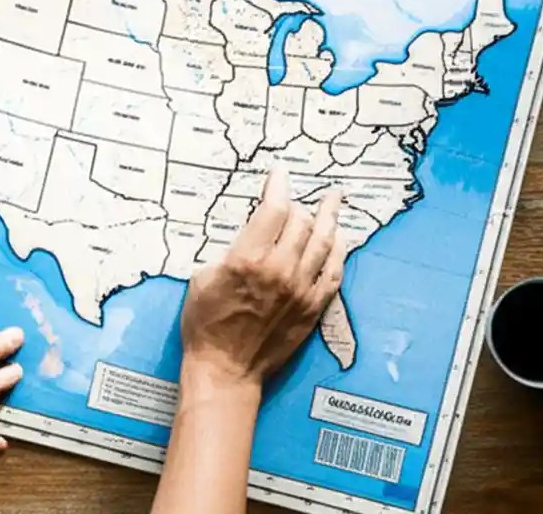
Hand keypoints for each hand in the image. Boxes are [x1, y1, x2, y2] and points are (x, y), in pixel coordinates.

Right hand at [179, 166, 346, 387]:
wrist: (225, 370)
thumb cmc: (205, 325)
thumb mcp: (201, 277)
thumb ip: (229, 250)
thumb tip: (249, 234)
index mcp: (248, 258)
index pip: (273, 208)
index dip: (279, 184)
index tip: (281, 172)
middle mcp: (280, 270)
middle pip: (302, 222)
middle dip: (301, 203)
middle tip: (301, 195)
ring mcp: (301, 290)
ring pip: (323, 243)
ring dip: (330, 217)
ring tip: (335, 200)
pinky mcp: (313, 308)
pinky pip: (333, 273)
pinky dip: (339, 252)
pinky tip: (340, 239)